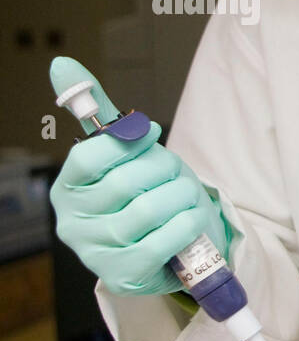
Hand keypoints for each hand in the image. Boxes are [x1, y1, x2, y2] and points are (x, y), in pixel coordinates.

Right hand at [48, 57, 231, 295]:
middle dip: (165, 171)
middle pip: (125, 182)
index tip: (155, 136)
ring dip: (181, 198)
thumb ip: (99, 112)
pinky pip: (162, 243)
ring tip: (189, 196)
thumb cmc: (145, 194)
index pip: (91, 155)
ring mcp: (96, 253)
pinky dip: (187, 226)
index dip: (131, 142)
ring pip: (147, 211)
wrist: (167, 247)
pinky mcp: (125, 276)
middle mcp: (74, 222)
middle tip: (179, 173)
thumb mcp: (124, 154)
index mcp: (68, 187)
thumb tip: (63, 64)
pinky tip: (193, 219)